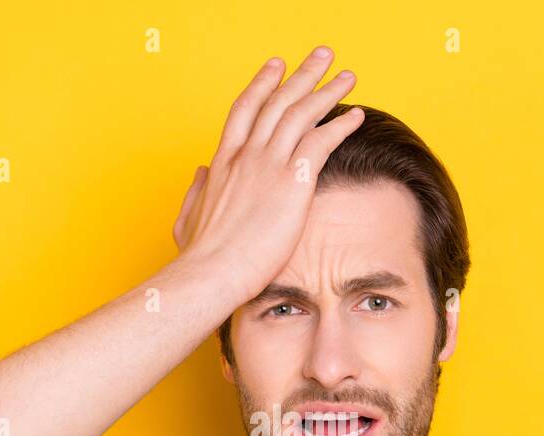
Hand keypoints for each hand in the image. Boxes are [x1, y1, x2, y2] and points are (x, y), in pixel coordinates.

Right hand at [170, 47, 364, 304]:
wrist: (211, 271)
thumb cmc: (200, 256)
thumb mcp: (188, 217)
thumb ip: (195, 192)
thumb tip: (201, 174)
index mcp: (223, 161)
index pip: (246, 109)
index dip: (263, 84)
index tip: (276, 66)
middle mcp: (246, 154)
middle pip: (278, 101)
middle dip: (302, 74)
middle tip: (321, 56)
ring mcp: (268, 165)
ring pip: (302, 114)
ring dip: (327, 91)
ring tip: (347, 76)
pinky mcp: (291, 182)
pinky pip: (321, 141)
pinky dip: (340, 124)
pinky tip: (355, 115)